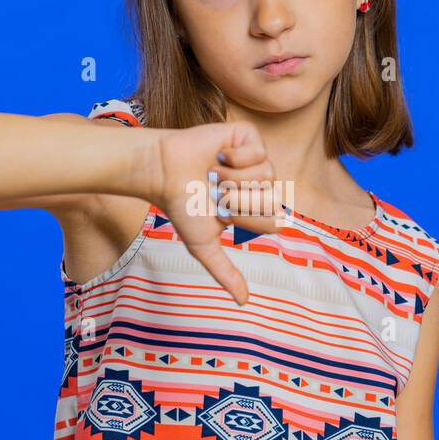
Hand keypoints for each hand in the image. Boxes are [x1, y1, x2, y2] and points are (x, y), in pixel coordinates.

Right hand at [150, 121, 283, 305]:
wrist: (164, 173)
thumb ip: (226, 273)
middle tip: (215, 191)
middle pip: (274, 199)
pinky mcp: (248, 136)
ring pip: (267, 175)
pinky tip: (218, 155)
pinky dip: (235, 157)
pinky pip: (259, 152)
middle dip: (239, 199)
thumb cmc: (181, 207)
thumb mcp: (203, 246)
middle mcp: (259, 184)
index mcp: (255, 208)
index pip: (274, 221)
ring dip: (234, 179)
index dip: (245, 218)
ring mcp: (256, 159)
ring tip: (213, 173)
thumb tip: (244, 302)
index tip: (220, 211)